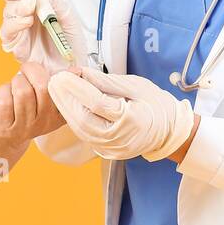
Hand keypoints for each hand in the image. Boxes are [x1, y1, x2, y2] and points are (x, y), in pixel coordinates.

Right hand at [0, 0, 87, 71]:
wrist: (75, 69)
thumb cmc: (71, 42)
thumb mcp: (69, 19)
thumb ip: (56, 2)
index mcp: (36, 0)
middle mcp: (23, 12)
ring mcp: (19, 30)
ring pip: (7, 14)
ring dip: (17, 8)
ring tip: (30, 7)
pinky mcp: (17, 47)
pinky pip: (8, 35)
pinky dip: (16, 26)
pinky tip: (26, 23)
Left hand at [0, 62, 67, 147]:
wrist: (3, 135)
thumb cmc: (25, 109)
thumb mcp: (46, 101)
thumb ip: (59, 85)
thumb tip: (77, 70)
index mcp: (58, 115)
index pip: (65, 94)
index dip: (62, 78)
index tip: (62, 71)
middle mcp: (44, 122)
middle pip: (42, 87)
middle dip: (32, 70)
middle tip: (26, 69)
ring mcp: (25, 126)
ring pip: (23, 91)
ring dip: (16, 81)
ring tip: (16, 84)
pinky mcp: (6, 125)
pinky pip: (6, 99)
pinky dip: (4, 90)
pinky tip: (6, 94)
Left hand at [46, 68, 196, 161]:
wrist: (169, 132)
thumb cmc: (156, 105)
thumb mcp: (136, 86)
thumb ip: (107, 81)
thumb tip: (82, 72)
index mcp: (132, 120)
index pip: (98, 104)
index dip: (78, 88)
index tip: (65, 74)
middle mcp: (120, 138)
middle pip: (83, 119)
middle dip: (65, 99)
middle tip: (54, 80)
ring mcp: (112, 148)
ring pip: (80, 129)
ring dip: (65, 109)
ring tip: (56, 90)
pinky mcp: (106, 152)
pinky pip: (84, 134)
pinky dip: (73, 118)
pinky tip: (66, 104)